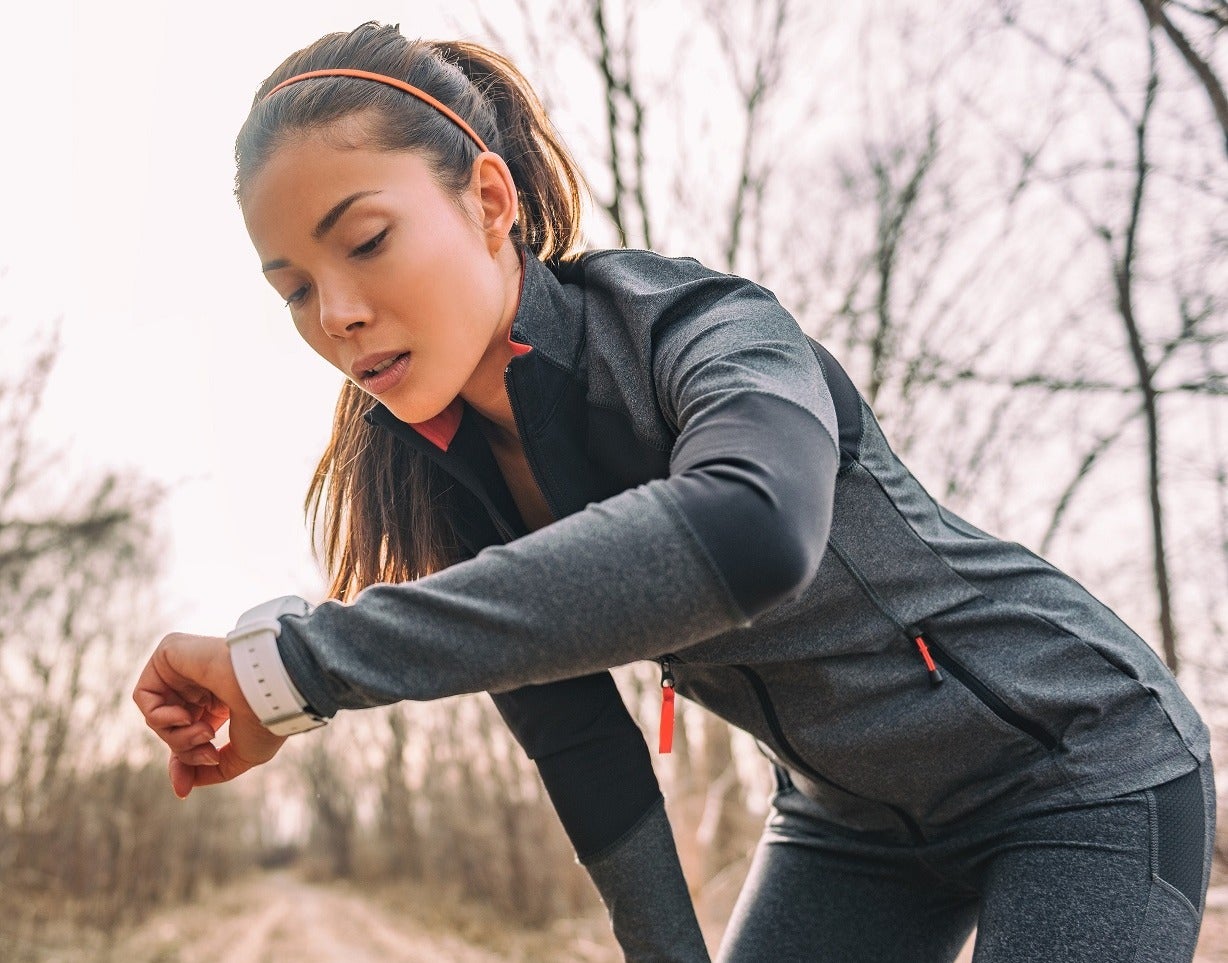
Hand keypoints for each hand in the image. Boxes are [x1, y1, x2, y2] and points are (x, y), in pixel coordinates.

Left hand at [132, 632, 286, 797]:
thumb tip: (182, 787)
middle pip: (171, 729)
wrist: (271, 688)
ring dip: (175, 736)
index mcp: (221, 700)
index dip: (183, 761)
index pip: (187, 734)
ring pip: (157, 716)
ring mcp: (186, 667)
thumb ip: (210, 771)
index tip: (183, 789)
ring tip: (204, 732)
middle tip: (209, 750)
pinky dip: (158, 716)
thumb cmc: (266, 718)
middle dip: (183, 750)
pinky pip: (144, 696)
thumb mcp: (241, 755)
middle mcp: (201, 683)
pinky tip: (184, 715)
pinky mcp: (170, 653)